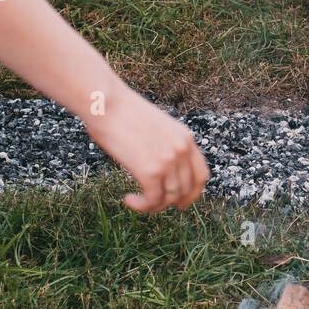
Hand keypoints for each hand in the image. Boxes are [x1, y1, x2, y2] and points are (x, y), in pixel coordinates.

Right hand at [84, 89, 210, 212]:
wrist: (107, 103)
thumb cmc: (122, 112)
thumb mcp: (156, 127)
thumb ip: (164, 146)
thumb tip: (159, 170)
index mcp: (186, 138)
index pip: (201, 175)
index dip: (193, 193)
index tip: (182, 202)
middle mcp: (182, 150)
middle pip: (187, 190)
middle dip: (171, 202)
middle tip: (154, 205)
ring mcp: (169, 161)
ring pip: (169, 197)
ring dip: (152, 205)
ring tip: (136, 200)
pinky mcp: (151, 171)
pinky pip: (152, 200)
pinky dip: (141, 206)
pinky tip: (129, 200)